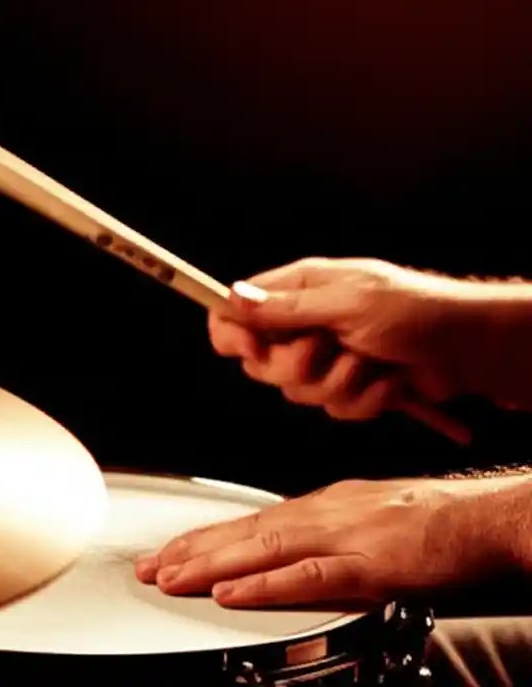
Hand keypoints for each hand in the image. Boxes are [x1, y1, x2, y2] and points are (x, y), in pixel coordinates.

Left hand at [132, 477, 525, 607]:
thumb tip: (286, 546)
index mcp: (324, 505)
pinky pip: (309, 577)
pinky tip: (232, 593)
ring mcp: (345, 538)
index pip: (248, 521)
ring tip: (168, 578)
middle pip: (242, 533)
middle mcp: (325, 514)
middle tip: (144, 568)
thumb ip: (324, 532)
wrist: (491, 518)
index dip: (203, 537)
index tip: (165, 551)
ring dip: (210, 566)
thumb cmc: (438, 522)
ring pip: (262, 550)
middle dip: (189, 551)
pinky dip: (265, 584)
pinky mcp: (370, 565)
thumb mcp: (367, 516)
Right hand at [209, 257, 471, 419]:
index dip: (233, 335)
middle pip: (260, 363)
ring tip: (370, 363)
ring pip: (297, 392)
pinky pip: (333, 409)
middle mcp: (305, 325)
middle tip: (325, 349)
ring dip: (338, 383)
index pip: (235, 313)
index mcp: (298, 292)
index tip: (253, 349)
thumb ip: (286, 307)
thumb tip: (232, 298)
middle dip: (294, 366)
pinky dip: (364, 400)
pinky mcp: (350, 389)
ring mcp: (327, 360)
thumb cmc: (415, 310)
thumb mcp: (347, 302)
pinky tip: (388, 382)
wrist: (470, 348)